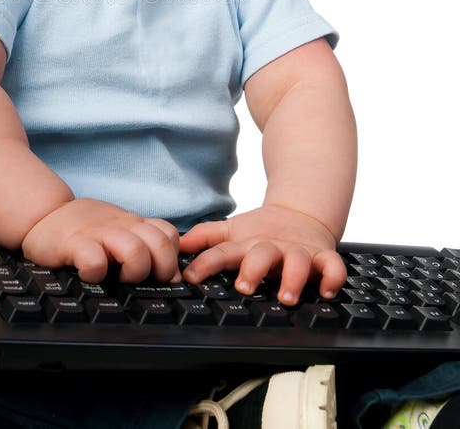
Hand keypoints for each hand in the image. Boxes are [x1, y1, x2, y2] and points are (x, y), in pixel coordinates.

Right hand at [21, 198, 180, 283]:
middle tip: (142, 280)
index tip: (159, 276)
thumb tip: (172, 276)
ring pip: (135, 250)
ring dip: (132, 271)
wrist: (44, 214)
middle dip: (161, 269)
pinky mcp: (74, 243)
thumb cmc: (84, 230)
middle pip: (161, 243)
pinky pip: (94, 260)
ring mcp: (99, 233)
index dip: (171, 259)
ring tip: (117, 279)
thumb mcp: (117, 230)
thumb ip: (141, 245)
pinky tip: (89, 275)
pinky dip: (96, 273)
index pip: (169, 235)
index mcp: (133, 225)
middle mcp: (121, 227)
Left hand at [179, 204, 346, 305]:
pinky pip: (333, 267)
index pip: (223, 252)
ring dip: (293, 277)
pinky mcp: (323, 256)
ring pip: (298, 262)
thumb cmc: (261, 231)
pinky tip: (327, 291)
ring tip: (286, 296)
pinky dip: (333, 277)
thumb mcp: (232, 232)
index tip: (191, 278)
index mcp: (247, 243)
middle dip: (253, 270)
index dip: (205, 264)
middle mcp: (272, 247)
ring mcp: (298, 251)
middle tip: (245, 287)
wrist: (301, 214)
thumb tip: (176, 244)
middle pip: (262, 255)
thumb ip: (205, 238)